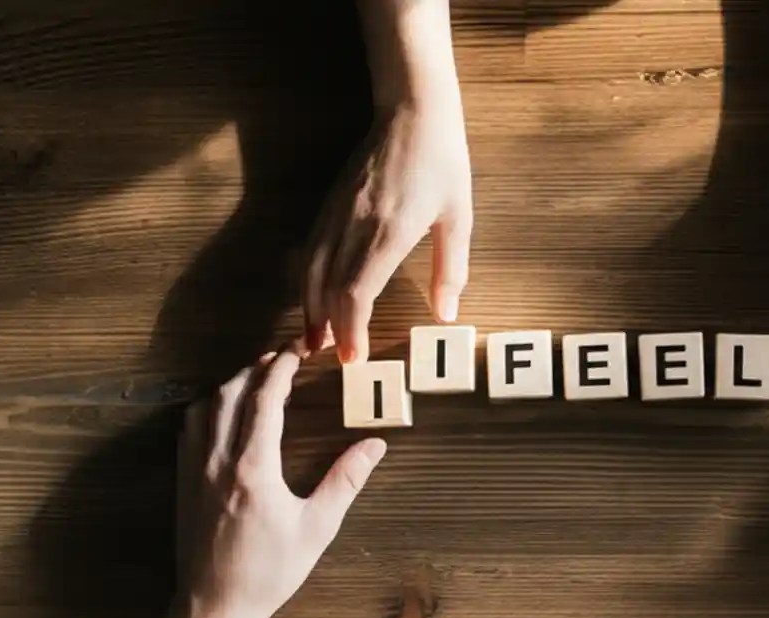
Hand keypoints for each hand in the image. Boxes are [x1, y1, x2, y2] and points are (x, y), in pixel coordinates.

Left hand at [176, 347, 387, 617]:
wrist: (215, 605)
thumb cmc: (269, 571)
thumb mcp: (318, 527)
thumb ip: (346, 481)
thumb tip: (375, 446)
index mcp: (253, 468)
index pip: (265, 399)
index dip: (281, 368)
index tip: (297, 351)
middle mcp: (217, 460)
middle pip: (230, 393)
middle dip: (256, 368)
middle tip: (281, 358)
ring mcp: (193, 470)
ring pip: (205, 407)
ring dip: (230, 384)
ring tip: (255, 378)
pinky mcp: (182, 482)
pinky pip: (189, 429)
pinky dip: (208, 407)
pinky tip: (224, 412)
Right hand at [304, 102, 472, 363]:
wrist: (412, 110)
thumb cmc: (442, 162)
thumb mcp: (458, 217)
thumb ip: (450, 270)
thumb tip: (446, 315)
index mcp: (388, 232)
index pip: (356, 293)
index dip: (352, 329)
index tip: (353, 357)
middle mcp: (355, 225)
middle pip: (329, 289)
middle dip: (329, 328)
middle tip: (335, 357)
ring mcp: (337, 212)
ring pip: (312, 270)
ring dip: (312, 307)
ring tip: (317, 337)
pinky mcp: (330, 202)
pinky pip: (311, 249)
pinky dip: (309, 279)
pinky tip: (314, 296)